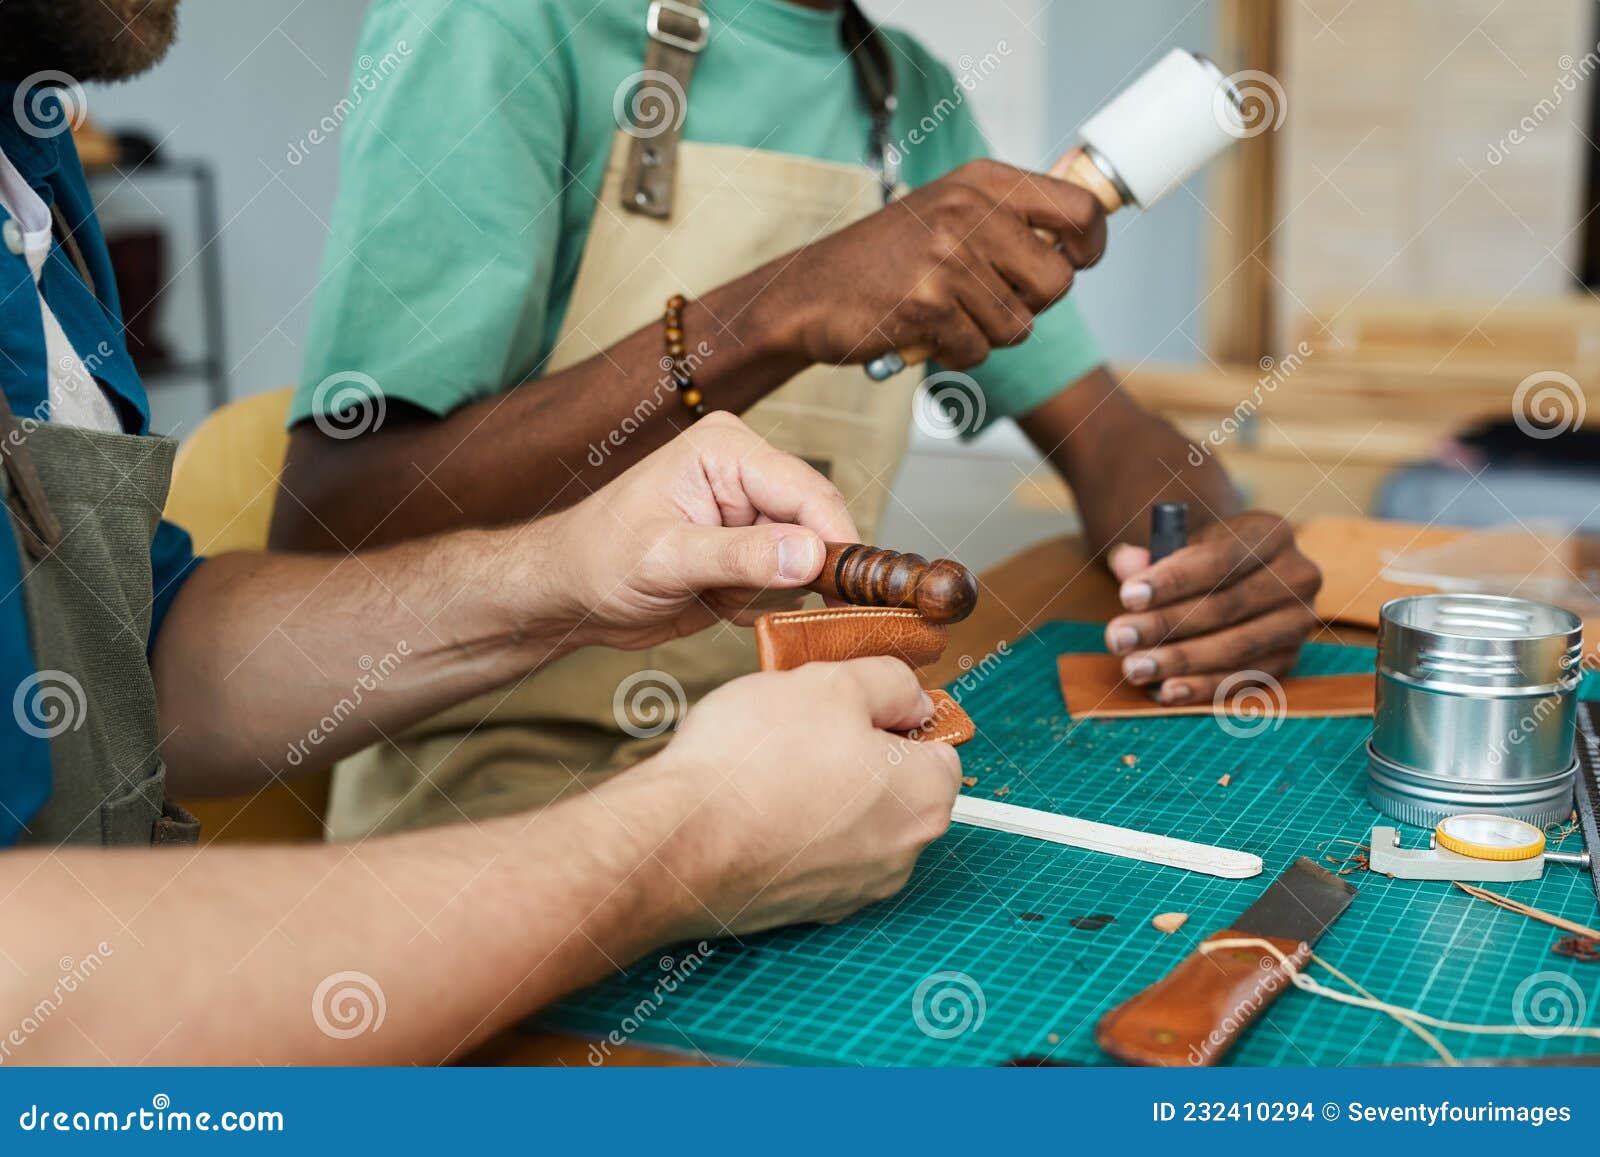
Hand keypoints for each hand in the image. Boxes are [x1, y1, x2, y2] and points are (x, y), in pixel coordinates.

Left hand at [539, 412, 857, 648]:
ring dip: (764, 593)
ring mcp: (751, 513)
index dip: (832, 542)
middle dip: (785, 573)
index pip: (809, 492)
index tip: (841, 590)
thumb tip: (811, 555)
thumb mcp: (666, 560)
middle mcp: (747, 474)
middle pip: (816, 528)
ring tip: (709, 591)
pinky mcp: (750, 549)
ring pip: (804, 564)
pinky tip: (712, 600)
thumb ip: (741, 557)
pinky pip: (785, 586)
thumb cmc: (597, 560)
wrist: (570, 594)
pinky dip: (755, 605)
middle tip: (734, 594)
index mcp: (727, 450)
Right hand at [646, 657, 961, 935]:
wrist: (678, 843)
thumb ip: (891, 683)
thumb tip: (912, 697)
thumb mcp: (832, 682)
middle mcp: (901, 856)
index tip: (858, 703)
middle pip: (896, 787)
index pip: (941, 748)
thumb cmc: (755, 762)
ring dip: (823, 791)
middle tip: (805, 724)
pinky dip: (792, 829)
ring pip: (852, 821)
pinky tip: (753, 804)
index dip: (899, 716)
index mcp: (924, 799)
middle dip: (859, 753)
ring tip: (769, 763)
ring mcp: (852, 891)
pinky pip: (812, 853)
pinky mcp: (804, 909)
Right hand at [763, 158, 1106, 369]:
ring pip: (1020, 325)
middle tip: (990, 299)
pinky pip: (978, 352)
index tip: (1076, 260)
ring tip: (948, 313)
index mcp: (982, 182)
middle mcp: (968, 212)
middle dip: (1032, 304)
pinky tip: (926, 333)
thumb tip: (1087, 233)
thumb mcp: (949, 211)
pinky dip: (956, 354)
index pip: (1080, 208)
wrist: (809, 293)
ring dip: (988, 333)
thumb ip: (1010, 217)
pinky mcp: (927, 305)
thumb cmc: (886, 259)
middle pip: (1058, 280)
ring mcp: (947, 258)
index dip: (1090, 244)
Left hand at [1102, 512, 1322, 704]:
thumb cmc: (1202, 560)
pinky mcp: (1289, 659)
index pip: (1219, 559)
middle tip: (1118, 638)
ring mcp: (1298, 622)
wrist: (1240, 579)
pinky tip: (1164, 691)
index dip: (1172, 580)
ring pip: (1235, 648)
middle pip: (1225, 607)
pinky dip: (1201, 688)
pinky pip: (1243, 679)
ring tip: (1133, 667)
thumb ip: (1151, 555)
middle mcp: (1297, 576)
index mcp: (1271, 534)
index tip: (1126, 596)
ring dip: (1179, 661)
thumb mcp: (1180, 545)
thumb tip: (1125, 563)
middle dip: (1164, 626)